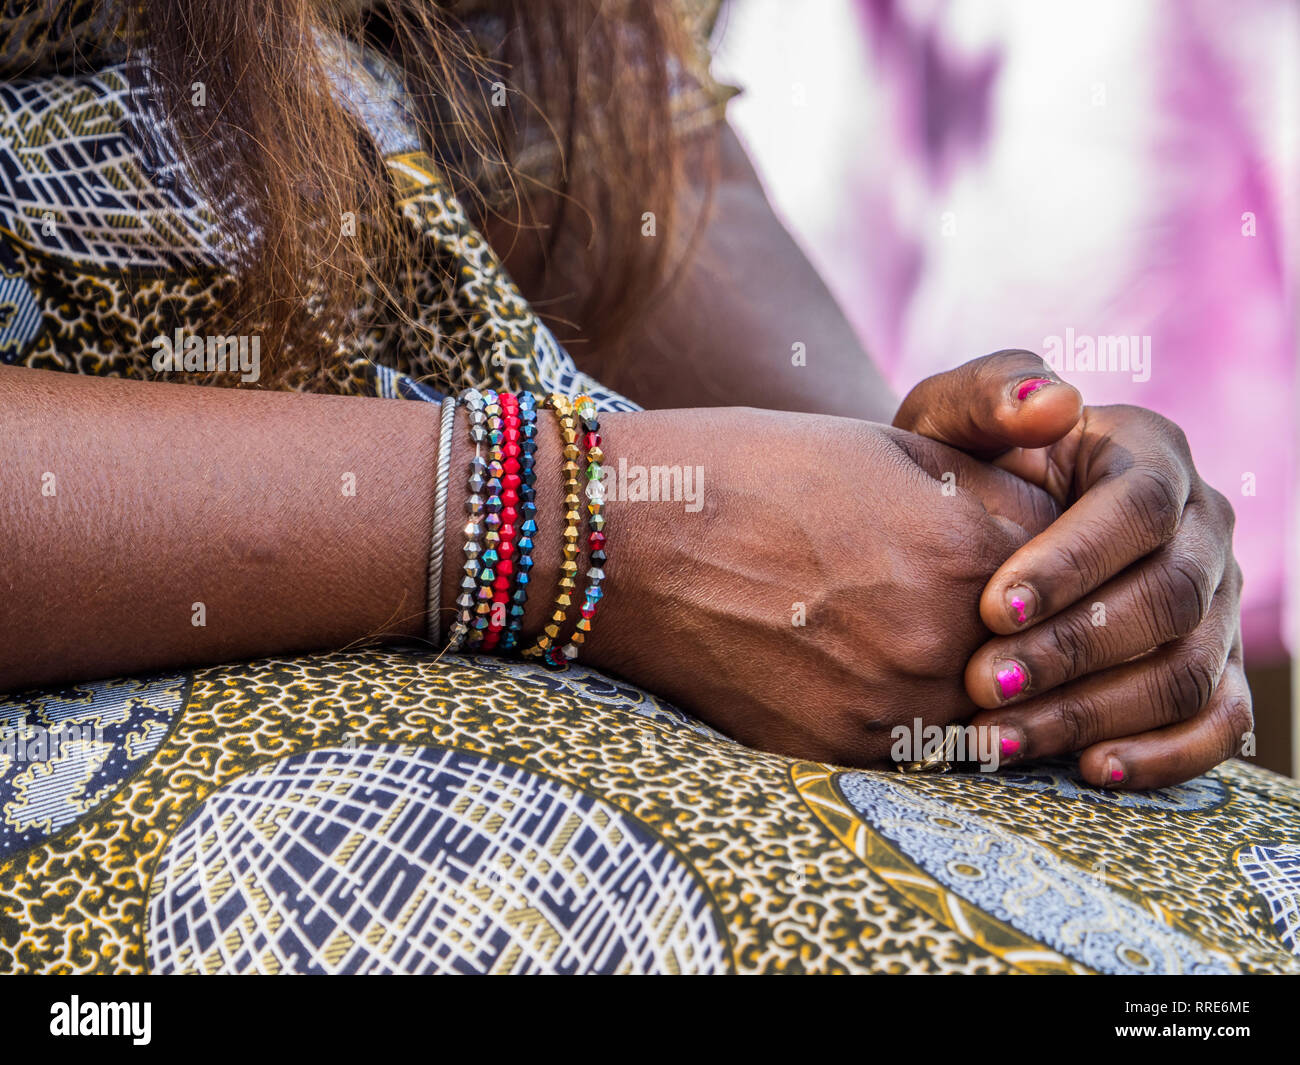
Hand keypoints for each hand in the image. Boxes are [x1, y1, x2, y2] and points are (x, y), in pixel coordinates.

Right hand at [583, 406, 1058, 764]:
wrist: (633, 536)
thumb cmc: (758, 471)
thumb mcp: (892, 446)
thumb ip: (997, 487)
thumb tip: (1059, 523)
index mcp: (968, 547)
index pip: (1076, 574)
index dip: (1053, 560)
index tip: (1022, 552)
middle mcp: (946, 636)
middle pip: (1043, 655)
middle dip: (1026, 627)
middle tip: (986, 601)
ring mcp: (894, 704)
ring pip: (990, 711)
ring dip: (978, 679)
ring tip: (918, 630)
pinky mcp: (843, 750)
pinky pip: (920, 746)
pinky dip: (916, 713)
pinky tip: (869, 663)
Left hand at [895, 351, 1249, 787]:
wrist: (972, 523)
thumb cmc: (961, 467)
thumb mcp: (952, 419)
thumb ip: (989, 393)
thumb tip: (1055, 402)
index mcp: (1150, 456)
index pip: (1136, 509)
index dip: (1072, 562)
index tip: (993, 608)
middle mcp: (1200, 529)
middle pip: (1166, 598)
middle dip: (1070, 650)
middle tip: (980, 686)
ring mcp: (1216, 605)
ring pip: (1186, 670)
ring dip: (1093, 711)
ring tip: (998, 740)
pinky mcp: (1216, 670)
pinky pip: (1220, 722)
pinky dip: (1167, 755)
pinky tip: (1090, 769)